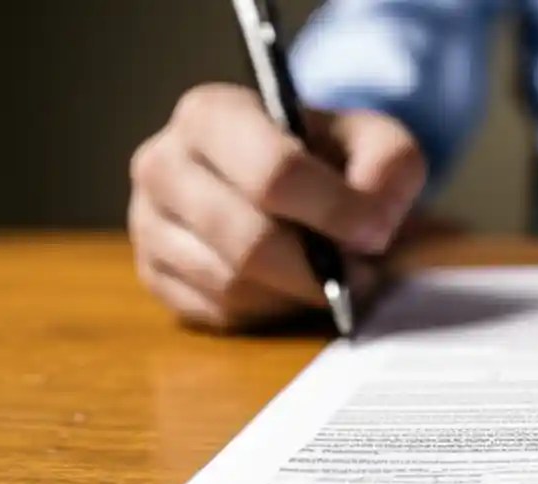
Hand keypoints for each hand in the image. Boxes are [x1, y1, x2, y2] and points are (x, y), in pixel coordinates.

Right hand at [128, 84, 425, 329]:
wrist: (292, 185)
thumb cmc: (331, 161)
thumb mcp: (377, 145)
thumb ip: (389, 168)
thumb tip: (371, 224)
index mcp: (211, 114)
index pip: (273, 174)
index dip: (334, 213)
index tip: (375, 233)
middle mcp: (162, 165)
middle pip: (248, 241)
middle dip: (316, 268)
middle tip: (359, 274)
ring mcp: (148, 225)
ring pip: (232, 285)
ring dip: (295, 292)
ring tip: (327, 274)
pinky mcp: (154, 277)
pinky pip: (219, 314)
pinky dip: (268, 310)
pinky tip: (288, 286)